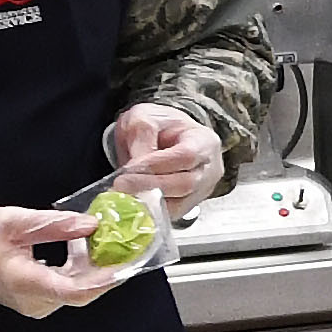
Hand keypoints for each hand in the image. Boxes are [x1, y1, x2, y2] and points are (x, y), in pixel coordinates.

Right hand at [0, 202, 132, 318]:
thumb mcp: (14, 221)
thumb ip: (54, 224)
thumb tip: (91, 225)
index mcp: (25, 282)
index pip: (74, 289)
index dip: (104, 279)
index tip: (126, 263)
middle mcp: (34, 300)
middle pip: (83, 291)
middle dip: (108, 268)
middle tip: (129, 243)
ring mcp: (37, 304)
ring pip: (78, 289)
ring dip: (96, 267)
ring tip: (110, 240)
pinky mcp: (40, 300)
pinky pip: (69, 287)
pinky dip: (82, 269)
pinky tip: (88, 247)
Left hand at [97, 105, 225, 206]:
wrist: (167, 136)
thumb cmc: (160, 125)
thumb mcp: (145, 117)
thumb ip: (141, 137)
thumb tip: (134, 168)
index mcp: (204, 141)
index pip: (186, 156)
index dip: (158, 165)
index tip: (130, 168)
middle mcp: (210, 169)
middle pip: (186, 184)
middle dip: (150, 186)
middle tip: (121, 185)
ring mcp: (202, 190)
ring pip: (179, 204)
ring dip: (149, 202)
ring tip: (123, 195)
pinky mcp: (190, 205)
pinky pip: (172, 214)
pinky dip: (151, 211)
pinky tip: (133, 203)